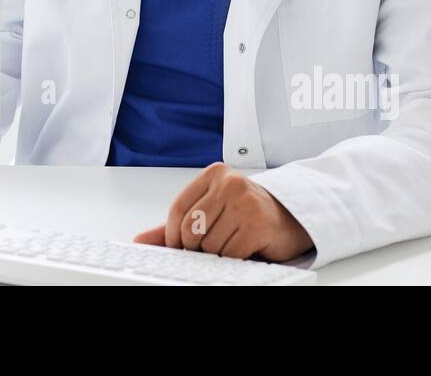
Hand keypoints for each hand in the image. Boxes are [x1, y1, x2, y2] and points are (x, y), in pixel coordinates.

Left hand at [133, 162, 313, 261]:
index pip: (178, 209)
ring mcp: (245, 202)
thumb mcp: (209, 211)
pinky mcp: (258, 224)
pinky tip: (244, 246)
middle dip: (196, 245)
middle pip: (191, 229)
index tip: (177, 245)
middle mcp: (230, 183)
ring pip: (209, 244)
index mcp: (215, 173)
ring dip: (218, 252)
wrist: (289, 219)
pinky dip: (233, 257)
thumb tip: (140, 240)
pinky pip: (230, 254)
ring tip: (232, 240)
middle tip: (212, 243)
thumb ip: (174, 224)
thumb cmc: (246, 214)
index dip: (173, 234)